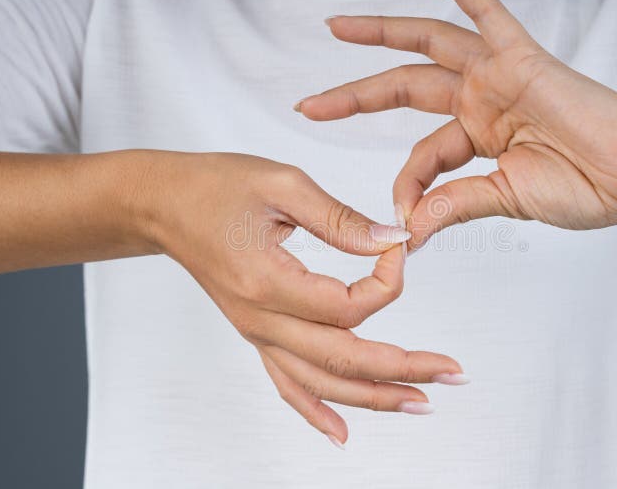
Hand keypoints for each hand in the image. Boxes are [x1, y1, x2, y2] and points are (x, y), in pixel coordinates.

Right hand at [145, 152, 464, 444]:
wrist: (164, 206)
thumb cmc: (216, 187)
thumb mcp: (282, 184)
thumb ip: (340, 218)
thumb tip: (391, 240)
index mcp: (268, 282)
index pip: (349, 307)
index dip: (388, 282)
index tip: (399, 248)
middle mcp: (262, 320)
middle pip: (343, 359)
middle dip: (403, 369)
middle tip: (452, 372)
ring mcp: (258, 333)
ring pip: (321, 382)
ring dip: (373, 396)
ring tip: (420, 403)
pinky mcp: (256, 333)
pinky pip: (287, 385)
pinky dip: (317, 411)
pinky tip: (341, 432)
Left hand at [296, 0, 616, 243]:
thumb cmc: (586, 189)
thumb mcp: (505, 200)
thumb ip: (454, 204)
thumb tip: (408, 230)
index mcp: (479, 140)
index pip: (422, 156)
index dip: (406, 184)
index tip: (401, 217)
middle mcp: (483, 102)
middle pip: (405, 88)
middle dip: (354, 95)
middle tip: (310, 105)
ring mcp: (500, 75)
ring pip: (429, 43)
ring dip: (382, 32)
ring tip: (337, 27)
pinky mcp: (522, 56)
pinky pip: (486, 11)